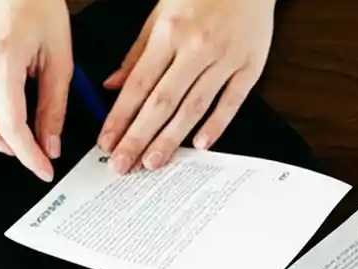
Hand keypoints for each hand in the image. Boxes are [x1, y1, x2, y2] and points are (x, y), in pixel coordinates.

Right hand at [0, 0, 72, 180]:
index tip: (43, 169)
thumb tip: (50, 147)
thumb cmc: (39, 15)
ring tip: (12, 125)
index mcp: (2, 57)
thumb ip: (54, 109)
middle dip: (13, 148)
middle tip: (32, 145)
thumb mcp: (60, 63)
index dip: (29, 155)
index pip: (11, 125)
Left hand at [98, 0, 275, 172]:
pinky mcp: (250, 66)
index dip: (120, 117)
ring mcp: (225, 59)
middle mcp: (197, 47)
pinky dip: (216, 125)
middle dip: (139, 137)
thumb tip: (114, 86)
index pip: (139, 84)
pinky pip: (231, 101)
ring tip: (153, 162)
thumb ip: (137, 52)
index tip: (107, 141)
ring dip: (171, 139)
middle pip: (162, 102)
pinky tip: (199, 144)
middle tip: (123, 164)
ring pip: (193, 107)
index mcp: (170, 33)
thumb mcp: (161, 13)